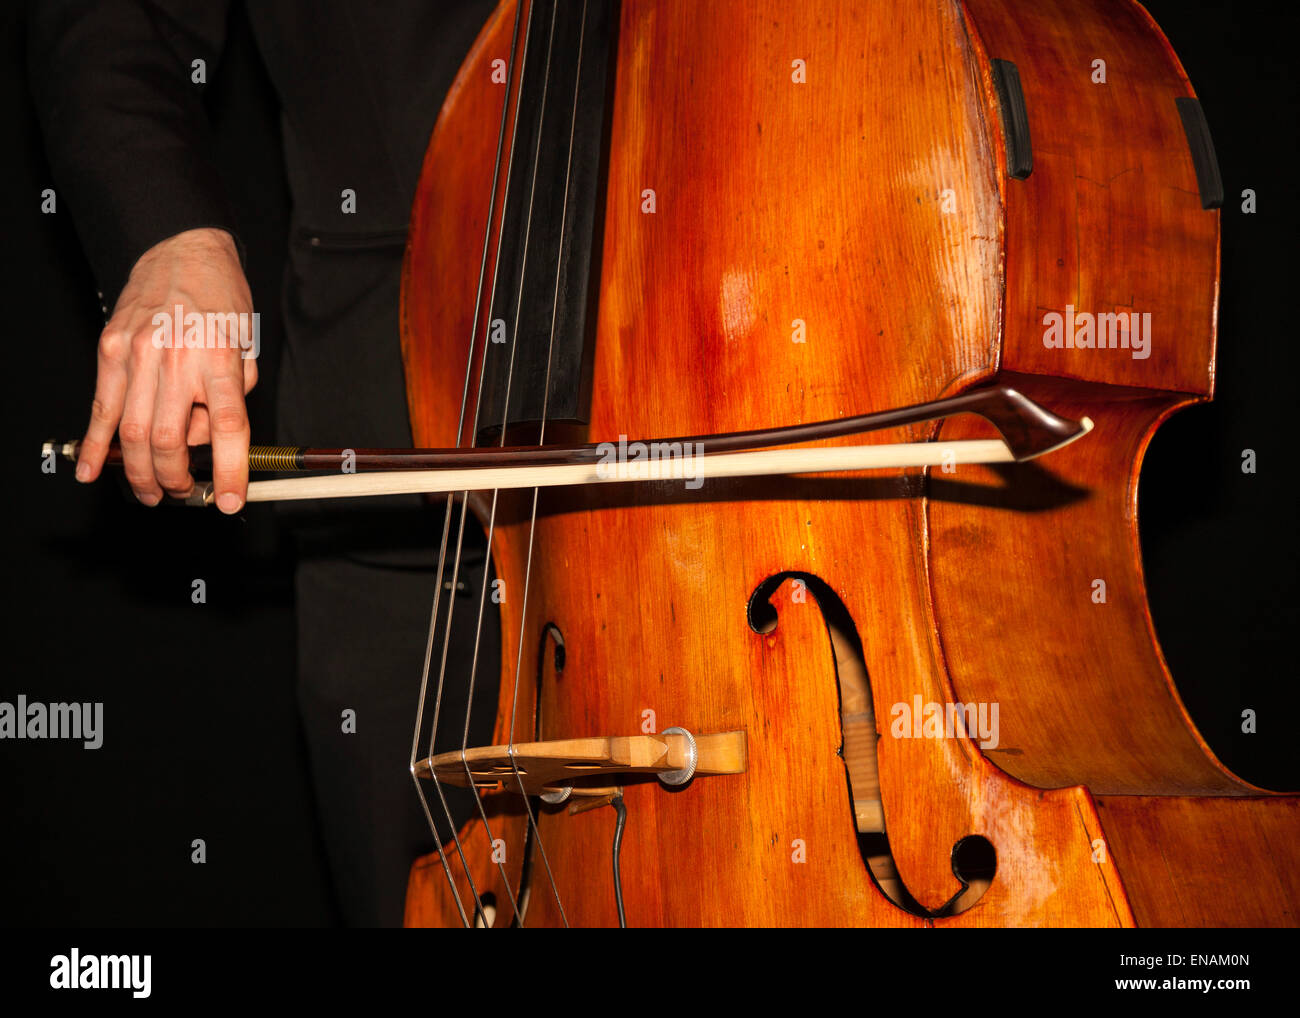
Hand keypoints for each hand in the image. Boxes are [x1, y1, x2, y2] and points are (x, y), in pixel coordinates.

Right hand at [77, 228, 257, 512]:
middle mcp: (177, 357)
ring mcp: (137, 354)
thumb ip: (233, 396)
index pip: (227, 426)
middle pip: (168, 440)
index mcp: (220, 358)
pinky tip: (93, 470)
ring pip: (132, 433)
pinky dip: (96, 445)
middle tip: (183, 492)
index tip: (229, 499)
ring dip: (140, 472)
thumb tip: (207, 439)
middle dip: (175, 479)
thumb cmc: (220, 300)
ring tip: (152, 491)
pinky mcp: (109, 350)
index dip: (229, 470)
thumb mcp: (246, 347)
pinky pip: (101, 408)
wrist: (181, 250)